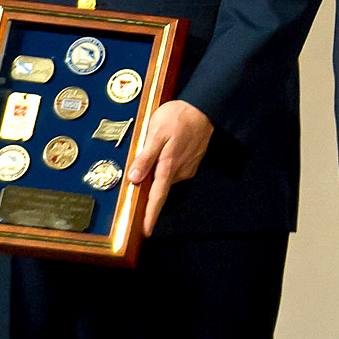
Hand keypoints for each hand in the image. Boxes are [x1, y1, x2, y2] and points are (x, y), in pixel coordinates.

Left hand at [128, 98, 213, 232]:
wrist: (204, 107)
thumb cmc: (177, 118)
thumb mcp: (156, 133)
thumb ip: (146, 157)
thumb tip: (134, 179)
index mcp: (169, 166)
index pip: (158, 196)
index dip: (151, 214)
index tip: (146, 231)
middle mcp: (180, 171)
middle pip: (160, 187)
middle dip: (149, 187)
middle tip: (138, 177)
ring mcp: (188, 167)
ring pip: (167, 177)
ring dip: (158, 173)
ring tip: (154, 153)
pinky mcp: (193, 161)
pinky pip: (175, 170)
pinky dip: (167, 166)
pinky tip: (166, 152)